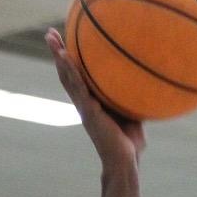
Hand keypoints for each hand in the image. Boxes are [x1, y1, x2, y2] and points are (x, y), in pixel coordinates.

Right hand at [45, 28, 145, 172]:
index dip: (70, 62)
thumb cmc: (129, 143)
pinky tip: (65, 56)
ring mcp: (84, 107)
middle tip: (49, 34)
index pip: (77, 78)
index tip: (66, 43)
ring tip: (51, 38)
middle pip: (67, 74)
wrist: (125, 162)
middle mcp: (83, 103)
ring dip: (59, 56)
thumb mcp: (132, 115)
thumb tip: (146, 83)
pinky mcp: (89, 111)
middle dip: (58, 53)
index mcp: (91, 103)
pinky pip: (78, 87)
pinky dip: (71, 70)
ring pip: (67, 77)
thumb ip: (131, 99)